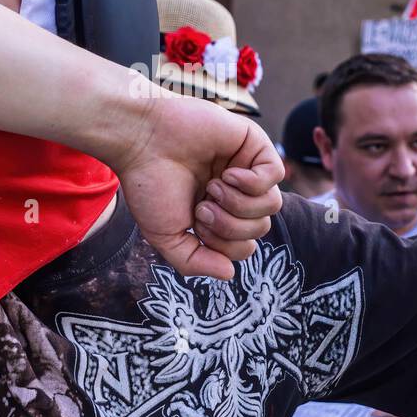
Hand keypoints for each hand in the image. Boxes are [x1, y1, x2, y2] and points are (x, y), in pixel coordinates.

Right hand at [111, 90, 282, 279]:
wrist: (141, 141)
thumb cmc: (150, 184)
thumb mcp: (166, 237)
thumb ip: (195, 262)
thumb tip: (230, 274)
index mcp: (218, 213)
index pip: (245, 245)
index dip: (224, 244)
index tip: (196, 222)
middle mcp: (236, 192)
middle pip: (260, 227)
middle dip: (230, 225)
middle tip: (203, 205)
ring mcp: (246, 167)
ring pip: (272, 204)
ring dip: (239, 204)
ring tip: (213, 187)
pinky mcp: (253, 144)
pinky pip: (275, 174)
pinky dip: (252, 181)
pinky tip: (227, 174)